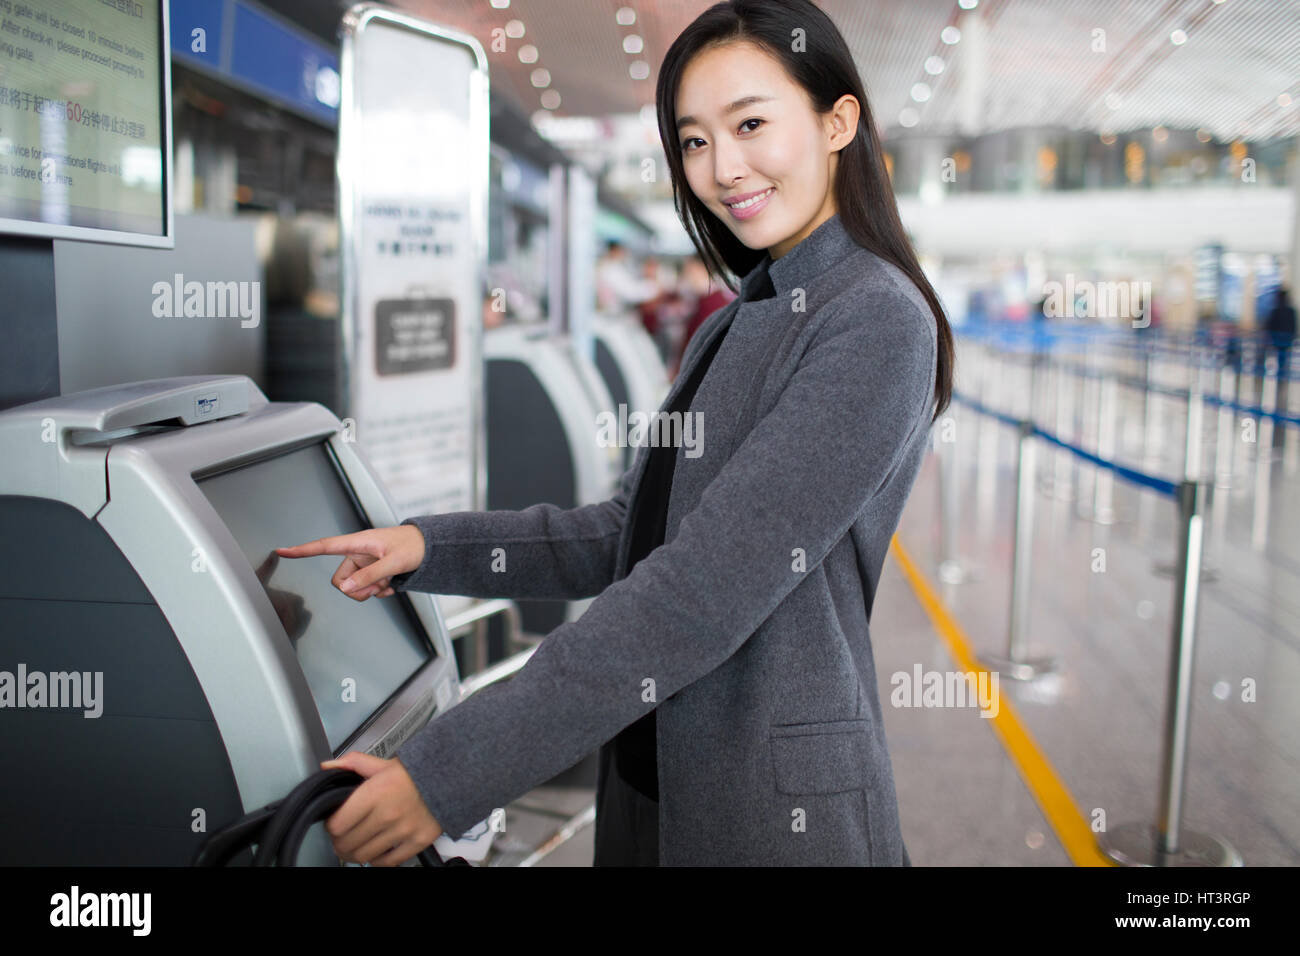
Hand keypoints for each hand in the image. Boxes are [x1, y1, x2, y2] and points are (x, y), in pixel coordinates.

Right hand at [276, 525, 425, 600]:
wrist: (430, 547)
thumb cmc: (414, 546)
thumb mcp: (394, 562)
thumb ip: (369, 575)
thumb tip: (346, 588)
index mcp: (359, 543)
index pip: (325, 546)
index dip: (303, 550)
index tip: (282, 551)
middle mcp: (357, 554)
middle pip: (340, 580)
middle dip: (357, 590)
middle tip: (379, 586)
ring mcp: (364, 564)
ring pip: (353, 588)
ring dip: (370, 591)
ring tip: (389, 582)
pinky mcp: (371, 572)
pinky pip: (365, 589)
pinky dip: (378, 591)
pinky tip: (392, 584)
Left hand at [320, 752, 443, 865]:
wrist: (448, 778)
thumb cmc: (414, 772)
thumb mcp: (381, 763)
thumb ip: (352, 764)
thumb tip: (327, 767)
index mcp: (375, 793)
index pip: (337, 825)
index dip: (331, 825)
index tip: (335, 822)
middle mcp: (388, 814)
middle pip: (347, 844)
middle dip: (340, 842)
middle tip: (342, 837)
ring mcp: (403, 830)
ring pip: (364, 856)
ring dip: (355, 853)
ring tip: (356, 845)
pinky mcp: (417, 842)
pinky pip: (388, 862)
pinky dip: (378, 860)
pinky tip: (376, 850)